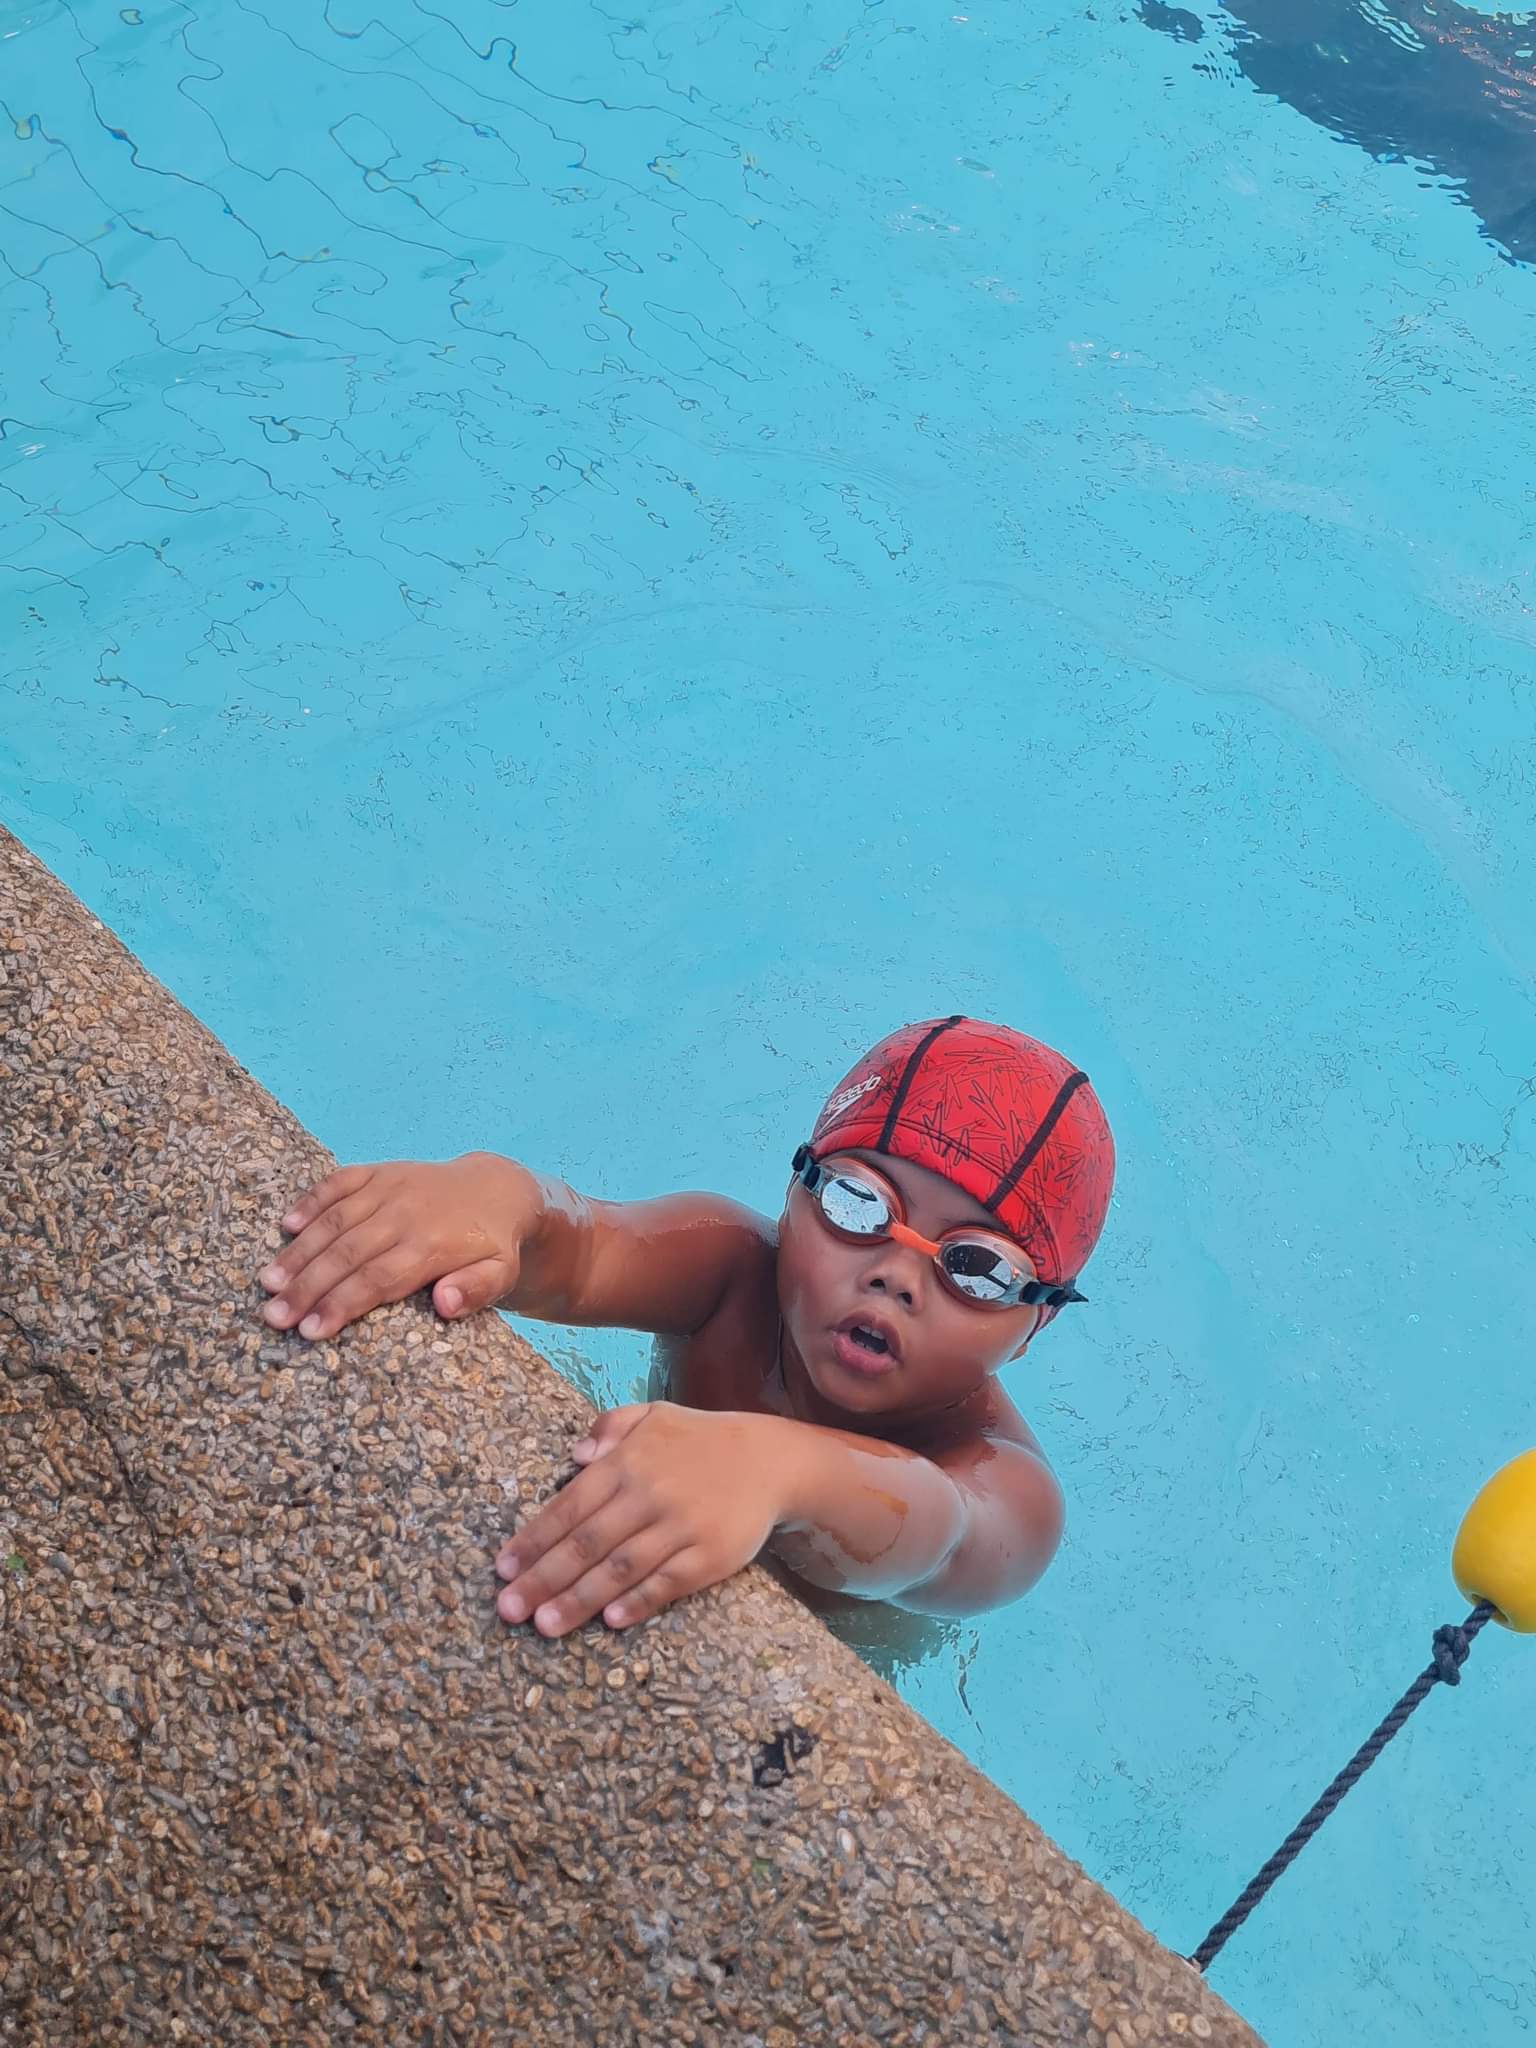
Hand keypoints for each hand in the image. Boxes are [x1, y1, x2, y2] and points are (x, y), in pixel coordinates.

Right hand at [259, 1152, 535, 1340]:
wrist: (498, 1190)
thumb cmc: (492, 1246)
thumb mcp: (501, 1273)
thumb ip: (478, 1290)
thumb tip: (445, 1304)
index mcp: (434, 1245)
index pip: (379, 1279)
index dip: (342, 1304)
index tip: (310, 1330)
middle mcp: (407, 1213)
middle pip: (349, 1253)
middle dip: (308, 1286)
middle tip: (274, 1316)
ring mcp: (391, 1188)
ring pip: (337, 1220)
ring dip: (300, 1251)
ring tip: (268, 1283)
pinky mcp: (381, 1172)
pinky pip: (340, 1182)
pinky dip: (312, 1201)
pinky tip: (286, 1226)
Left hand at [495, 1404, 786, 1636]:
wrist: (770, 1460)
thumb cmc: (700, 1440)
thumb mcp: (653, 1415)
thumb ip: (610, 1426)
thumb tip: (574, 1458)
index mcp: (629, 1462)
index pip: (569, 1507)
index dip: (533, 1540)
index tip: (503, 1569)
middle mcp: (649, 1495)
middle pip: (586, 1544)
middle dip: (543, 1579)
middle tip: (508, 1609)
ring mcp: (680, 1527)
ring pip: (620, 1568)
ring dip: (579, 1599)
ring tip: (544, 1625)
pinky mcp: (709, 1555)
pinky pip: (666, 1583)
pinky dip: (637, 1602)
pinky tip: (610, 1621)